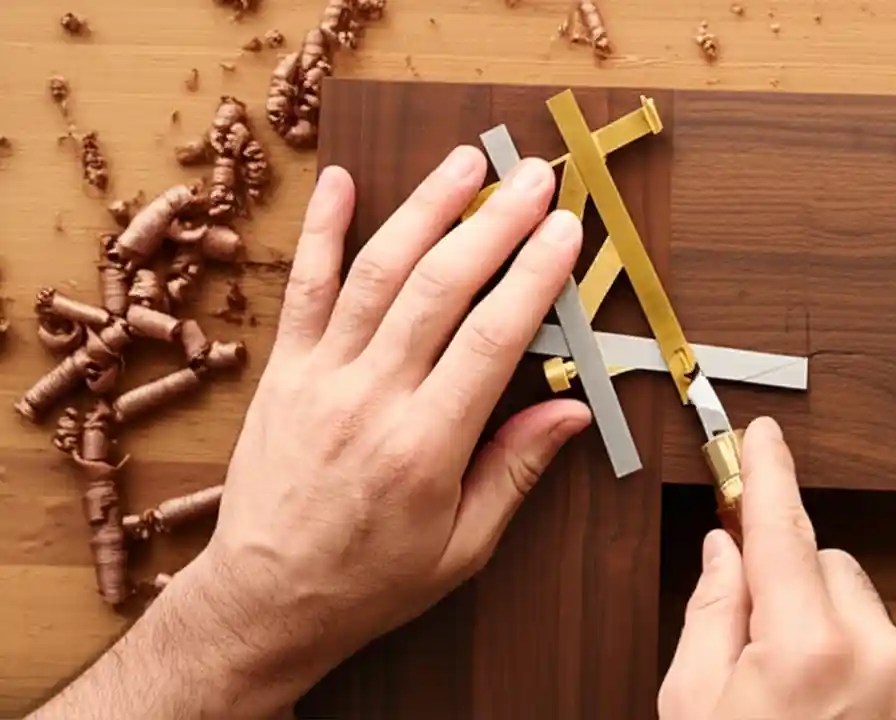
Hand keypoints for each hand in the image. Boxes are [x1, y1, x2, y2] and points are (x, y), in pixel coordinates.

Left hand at [173, 149, 589, 698]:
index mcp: (425, 444)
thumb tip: (571, 411)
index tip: (565, 230)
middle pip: (441, 287)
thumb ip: (516, 470)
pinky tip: (341, 182)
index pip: (492, 338)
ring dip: (425, 208)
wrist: (265, 599)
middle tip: (533, 178)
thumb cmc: (370, 581)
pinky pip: (304, 289)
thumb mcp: (462, 547)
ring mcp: (321, 376)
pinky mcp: (285, 371)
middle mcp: (372, 397)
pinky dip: (322, 231)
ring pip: (378, 273)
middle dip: (493, 223)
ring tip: (465, 162)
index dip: (533, 276)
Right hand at [659, 418, 895, 719]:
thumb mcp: (695, 707)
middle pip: (826, 564)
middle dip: (787, 586)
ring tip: (795, 694)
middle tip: (752, 644)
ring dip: (825, 627)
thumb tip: (723, 555)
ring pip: (859, 604)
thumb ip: (708, 617)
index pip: (781, 531)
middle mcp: (876, 656)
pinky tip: (830, 707)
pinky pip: (888, 646)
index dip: (767, 474)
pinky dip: (858, 662)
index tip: (764, 437)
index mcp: (808, 651)